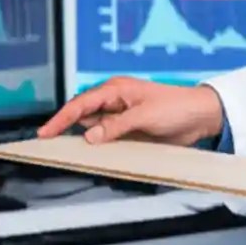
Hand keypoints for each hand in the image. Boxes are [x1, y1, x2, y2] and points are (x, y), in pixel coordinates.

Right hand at [36, 77, 224, 145]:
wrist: (200, 116)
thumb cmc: (176, 107)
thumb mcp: (144, 116)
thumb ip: (116, 126)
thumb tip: (89, 136)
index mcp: (116, 90)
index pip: (81, 104)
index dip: (61, 118)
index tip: (45, 133)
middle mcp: (115, 101)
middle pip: (82, 115)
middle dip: (65, 128)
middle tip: (48, 145)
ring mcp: (121, 117)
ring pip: (93, 128)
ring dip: (83, 139)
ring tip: (64, 151)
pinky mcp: (129, 130)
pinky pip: (107, 138)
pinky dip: (98, 146)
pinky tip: (91, 154)